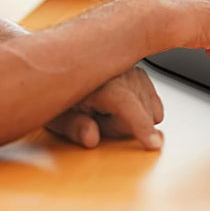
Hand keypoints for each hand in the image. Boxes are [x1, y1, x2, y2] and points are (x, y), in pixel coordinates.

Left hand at [46, 67, 163, 149]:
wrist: (60, 70)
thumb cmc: (58, 93)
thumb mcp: (57, 117)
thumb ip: (74, 128)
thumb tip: (92, 138)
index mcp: (99, 80)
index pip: (126, 104)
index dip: (141, 125)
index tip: (152, 143)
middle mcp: (118, 69)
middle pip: (138, 110)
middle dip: (120, 125)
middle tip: (96, 121)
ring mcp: (128, 67)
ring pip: (147, 103)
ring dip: (131, 115)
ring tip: (104, 111)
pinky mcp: (135, 69)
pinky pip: (150, 94)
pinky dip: (142, 106)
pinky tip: (122, 109)